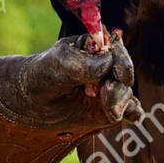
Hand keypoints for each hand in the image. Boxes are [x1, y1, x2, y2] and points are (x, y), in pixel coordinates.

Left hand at [0, 30, 142, 131]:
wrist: (30, 103)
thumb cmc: (43, 75)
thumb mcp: (60, 64)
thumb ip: (86, 65)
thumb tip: (109, 65)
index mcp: (95, 46)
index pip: (117, 50)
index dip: (120, 61)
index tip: (115, 75)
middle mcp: (106, 66)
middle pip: (126, 72)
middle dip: (118, 84)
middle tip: (104, 93)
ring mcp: (109, 87)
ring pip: (127, 92)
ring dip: (119, 100)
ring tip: (102, 106)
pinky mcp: (109, 109)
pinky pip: (131, 110)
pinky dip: (133, 113)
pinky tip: (127, 116)